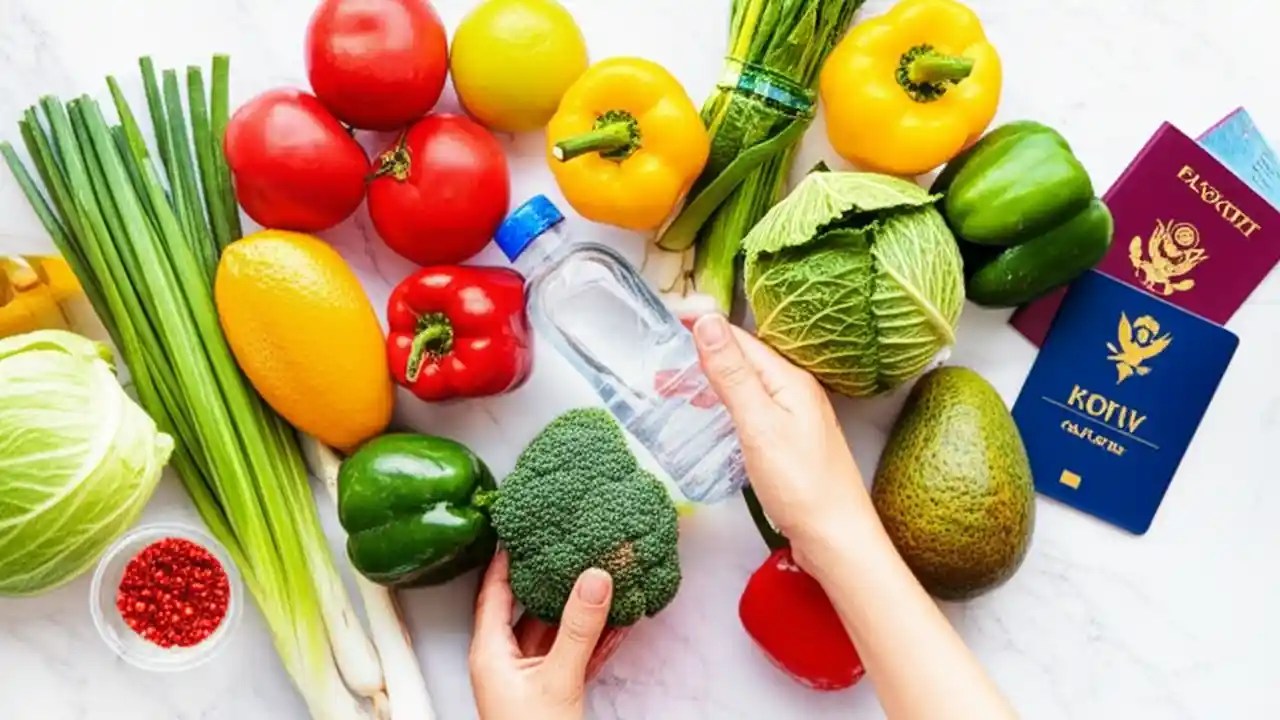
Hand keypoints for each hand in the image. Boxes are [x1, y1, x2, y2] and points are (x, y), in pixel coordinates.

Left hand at [469, 551, 611, 719]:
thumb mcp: (558, 679)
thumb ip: (577, 630)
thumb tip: (594, 581)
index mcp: (491, 652)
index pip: (494, 591)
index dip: (506, 559)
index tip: (523, 533)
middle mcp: (505, 661)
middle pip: (527, 607)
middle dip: (551, 580)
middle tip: (569, 550)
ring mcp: (528, 675)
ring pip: (553, 631)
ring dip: (579, 611)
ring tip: (601, 582)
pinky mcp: (549, 689)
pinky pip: (571, 653)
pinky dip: (592, 639)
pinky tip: (615, 625)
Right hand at [692, 314, 870, 567]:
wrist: (835, 539)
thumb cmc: (802, 485)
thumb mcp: (759, 423)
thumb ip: (732, 373)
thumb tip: (708, 321)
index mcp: (789, 379)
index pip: (740, 339)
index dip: (704, 326)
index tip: (668, 316)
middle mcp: (794, 392)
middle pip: (743, 360)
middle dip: (702, 353)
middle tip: (660, 360)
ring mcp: (794, 418)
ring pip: (746, 385)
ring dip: (710, 380)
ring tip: (673, 387)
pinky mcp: (788, 443)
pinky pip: (751, 409)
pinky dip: (723, 405)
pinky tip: (709, 419)